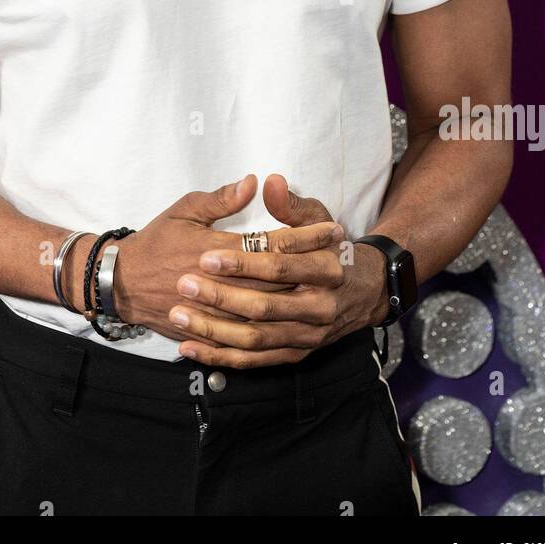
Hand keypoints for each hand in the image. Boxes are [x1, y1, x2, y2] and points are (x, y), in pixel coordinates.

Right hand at [82, 174, 343, 347]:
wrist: (122, 283)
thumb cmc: (156, 241)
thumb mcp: (184, 210)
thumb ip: (221, 200)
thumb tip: (255, 182)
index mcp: (215, 249)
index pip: (271, 243)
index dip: (305, 236)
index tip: (333, 229)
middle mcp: (220, 283)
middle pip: (278, 279)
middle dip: (313, 266)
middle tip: (344, 257)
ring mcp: (215, 313)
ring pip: (268, 310)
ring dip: (300, 296)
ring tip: (328, 287)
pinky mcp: (209, 333)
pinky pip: (247, 339)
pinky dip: (274, 330)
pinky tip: (296, 323)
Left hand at [170, 173, 388, 366]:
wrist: (365, 292)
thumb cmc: (331, 249)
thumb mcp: (319, 219)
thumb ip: (291, 204)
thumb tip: (268, 182)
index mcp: (326, 269)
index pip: (279, 266)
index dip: (242, 262)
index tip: (206, 256)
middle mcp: (320, 307)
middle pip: (263, 306)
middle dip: (220, 296)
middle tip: (184, 284)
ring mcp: (307, 335)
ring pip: (254, 338)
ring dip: (213, 330)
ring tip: (179, 314)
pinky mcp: (295, 354)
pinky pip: (253, 361)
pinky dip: (220, 357)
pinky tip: (189, 346)